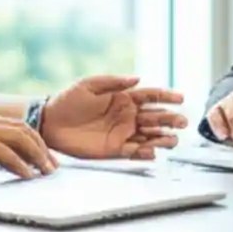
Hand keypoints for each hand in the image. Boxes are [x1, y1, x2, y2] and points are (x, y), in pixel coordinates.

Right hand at [0, 108, 58, 178]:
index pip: (15, 125)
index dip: (34, 140)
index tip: (43, 156)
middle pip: (23, 129)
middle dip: (41, 148)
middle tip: (52, 166)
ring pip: (18, 138)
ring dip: (35, 156)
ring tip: (45, 172)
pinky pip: (2, 152)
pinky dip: (18, 164)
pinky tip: (26, 175)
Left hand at [40, 75, 186, 159]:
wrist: (50, 123)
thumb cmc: (68, 100)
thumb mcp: (88, 85)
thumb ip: (113, 82)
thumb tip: (137, 78)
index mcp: (123, 98)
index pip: (150, 96)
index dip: (166, 97)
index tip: (180, 98)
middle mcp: (127, 116)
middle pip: (155, 117)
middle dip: (170, 119)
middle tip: (182, 122)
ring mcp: (123, 133)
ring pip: (150, 136)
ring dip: (163, 138)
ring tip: (173, 140)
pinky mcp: (115, 150)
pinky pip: (135, 152)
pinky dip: (145, 153)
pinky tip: (153, 152)